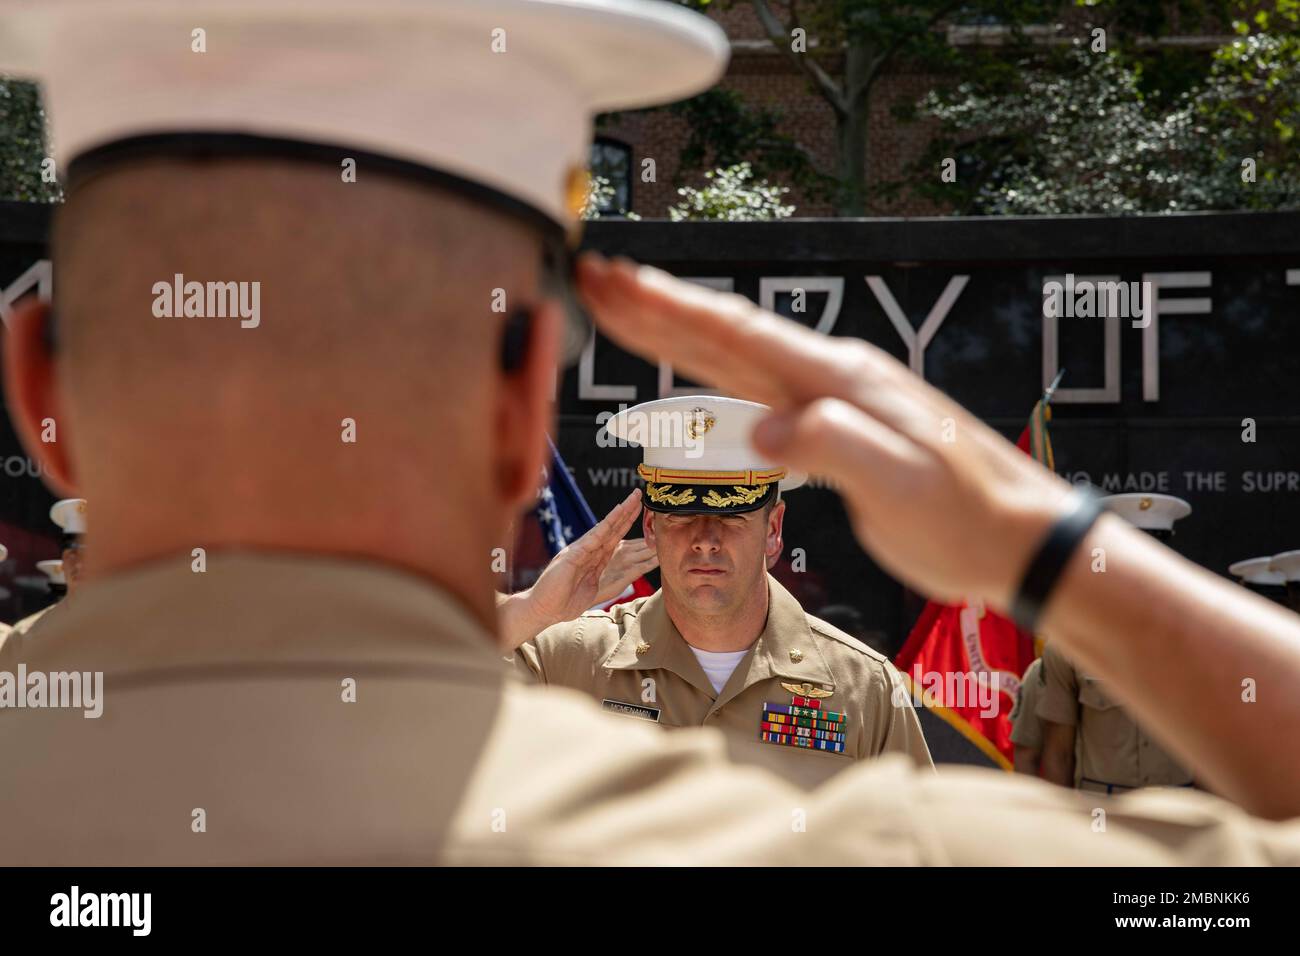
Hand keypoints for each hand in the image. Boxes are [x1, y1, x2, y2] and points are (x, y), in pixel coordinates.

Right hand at [498, 488, 647, 648]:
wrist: (541, 610)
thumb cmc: (561, 603)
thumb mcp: (588, 589)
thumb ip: (597, 576)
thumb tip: (607, 573)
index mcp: (592, 559)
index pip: (613, 538)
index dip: (626, 524)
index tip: (639, 510)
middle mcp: (586, 550)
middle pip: (611, 528)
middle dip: (626, 512)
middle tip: (639, 494)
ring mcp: (579, 551)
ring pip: (604, 529)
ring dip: (619, 513)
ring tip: (632, 500)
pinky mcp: (572, 556)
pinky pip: (592, 539)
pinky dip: (605, 527)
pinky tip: (615, 515)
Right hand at [576, 253, 1077, 609]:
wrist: (1016, 535)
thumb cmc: (968, 514)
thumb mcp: (903, 485)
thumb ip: (832, 449)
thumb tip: (763, 432)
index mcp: (839, 381)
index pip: (737, 335)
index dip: (669, 308)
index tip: (616, 281)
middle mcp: (829, 378)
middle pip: (724, 333)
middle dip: (654, 306)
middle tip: (596, 279)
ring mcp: (830, 400)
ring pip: (734, 358)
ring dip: (675, 332)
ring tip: (623, 309)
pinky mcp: (832, 429)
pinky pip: (755, 391)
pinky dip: (711, 375)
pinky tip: (693, 370)